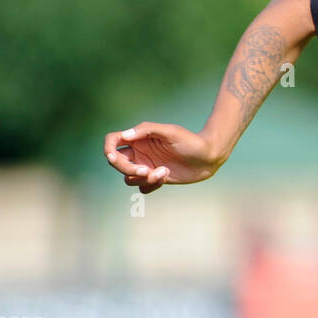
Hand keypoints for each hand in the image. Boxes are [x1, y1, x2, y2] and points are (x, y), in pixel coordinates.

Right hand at [103, 121, 220, 193]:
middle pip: (117, 163)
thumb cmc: (191, 140)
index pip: (113, 141)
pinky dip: (151, 185)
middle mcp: (140, 152)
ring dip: (142, 178)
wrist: (209, 156)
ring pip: (128, 178)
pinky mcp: (156, 178)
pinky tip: (166, 176)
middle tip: (145, 170)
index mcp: (140, 138)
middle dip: (128, 169)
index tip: (113, 156)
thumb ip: (146, 130)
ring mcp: (147, 166)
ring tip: (163, 172)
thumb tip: (124, 135)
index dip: (108, 149)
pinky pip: (142, 187)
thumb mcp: (170, 132)